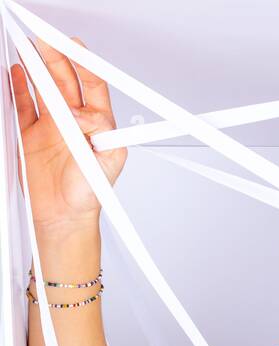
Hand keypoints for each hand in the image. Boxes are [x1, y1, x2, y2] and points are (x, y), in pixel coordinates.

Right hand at [11, 33, 126, 228]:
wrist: (64, 219)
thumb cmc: (88, 196)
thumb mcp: (108, 163)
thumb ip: (101, 132)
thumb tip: (82, 112)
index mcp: (96, 125)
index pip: (92, 86)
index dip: (84, 64)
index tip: (74, 48)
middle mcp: (73, 122)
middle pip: (64, 80)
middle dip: (55, 58)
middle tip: (45, 41)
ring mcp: (51, 126)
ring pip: (42, 88)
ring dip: (37, 67)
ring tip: (29, 47)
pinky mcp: (30, 135)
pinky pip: (23, 104)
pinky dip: (18, 87)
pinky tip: (17, 72)